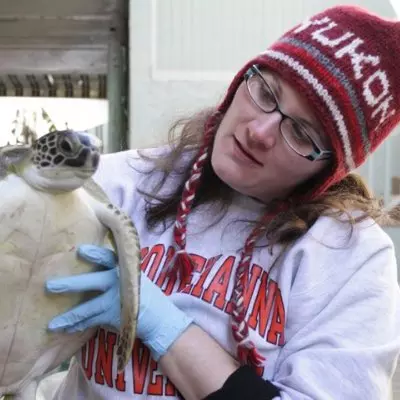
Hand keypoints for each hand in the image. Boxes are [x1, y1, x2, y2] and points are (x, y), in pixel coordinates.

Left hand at [46, 245, 192, 360]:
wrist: (159, 315)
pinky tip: (66, 329)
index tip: (79, 250)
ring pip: (88, 308)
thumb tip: (91, 258)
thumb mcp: (133, 276)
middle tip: (49, 286)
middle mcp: (119, 283)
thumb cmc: (141, 292)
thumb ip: (116, 269)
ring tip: (52, 324)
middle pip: (92, 282)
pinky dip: (78, 326)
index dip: (94, 254)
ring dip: (69, 316)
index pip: (107, 258)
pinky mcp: (114, 317)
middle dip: (70, 284)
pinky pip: (92, 321)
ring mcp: (116, 301)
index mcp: (122, 269)